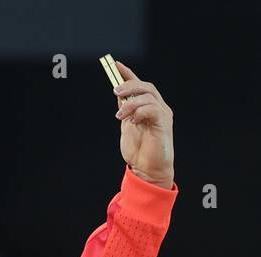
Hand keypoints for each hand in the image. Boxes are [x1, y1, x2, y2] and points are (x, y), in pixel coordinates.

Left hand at [112, 60, 173, 187]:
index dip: (128, 74)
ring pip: (149, 96)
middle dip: (130, 85)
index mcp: (149, 107)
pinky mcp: (164, 123)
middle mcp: (158, 107)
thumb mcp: (127, 125)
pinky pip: (153, 109)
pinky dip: (140, 111)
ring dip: (131, 102)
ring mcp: (162, 114)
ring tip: (120, 115)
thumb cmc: (139, 150)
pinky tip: (132, 120)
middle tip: (116, 93)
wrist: (148, 169)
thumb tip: (119, 95)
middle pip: (146, 87)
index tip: (115, 65)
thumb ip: (126, 110)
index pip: (140, 85)